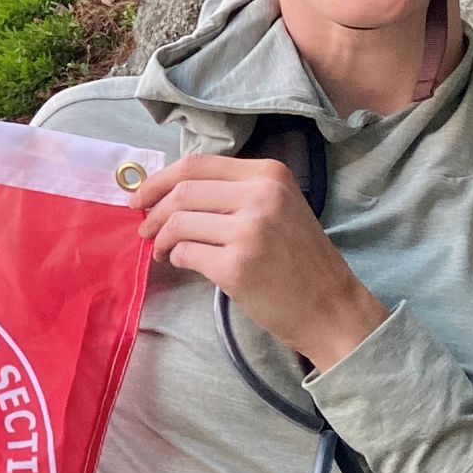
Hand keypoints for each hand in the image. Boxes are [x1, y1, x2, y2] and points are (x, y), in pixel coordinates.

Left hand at [129, 153, 388, 372]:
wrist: (331, 308)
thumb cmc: (300, 259)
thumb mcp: (278, 207)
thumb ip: (234, 192)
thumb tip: (169, 190)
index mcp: (269, 174)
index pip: (197, 164)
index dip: (159, 179)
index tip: (141, 197)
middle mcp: (260, 196)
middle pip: (182, 191)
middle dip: (153, 210)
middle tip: (145, 229)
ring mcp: (249, 231)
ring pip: (178, 223)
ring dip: (160, 238)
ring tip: (161, 250)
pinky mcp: (236, 267)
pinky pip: (185, 253)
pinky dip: (174, 258)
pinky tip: (179, 263)